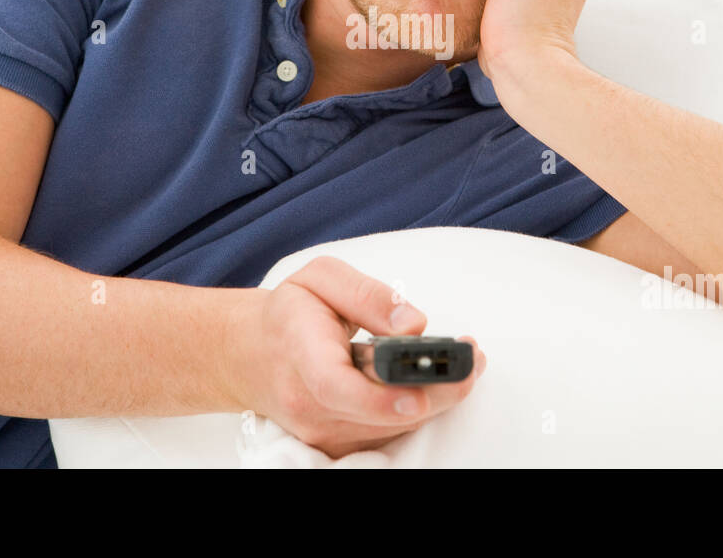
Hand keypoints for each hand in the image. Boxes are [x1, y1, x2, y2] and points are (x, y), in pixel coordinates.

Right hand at [227, 256, 485, 459]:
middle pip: (377, 413)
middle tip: (472, 361)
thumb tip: (414, 325)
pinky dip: (416, 409)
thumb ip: (368, 296)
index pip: (335, 386)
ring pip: (390, 427)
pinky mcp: (334, 444)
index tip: (419, 394)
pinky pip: (386, 434)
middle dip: (434, 392)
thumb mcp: (321, 278)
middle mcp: (306, 402)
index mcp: (299, 352)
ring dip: (435, 399)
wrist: (250, 354)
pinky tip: (436, 382)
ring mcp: (319, 430)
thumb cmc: (290, 312)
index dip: (380, 397)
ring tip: (465, 364)